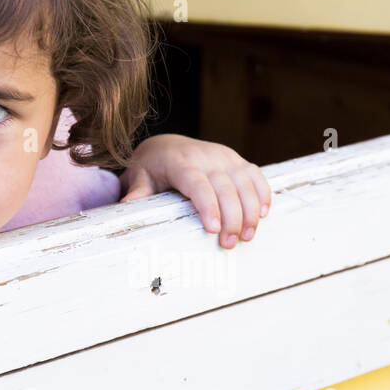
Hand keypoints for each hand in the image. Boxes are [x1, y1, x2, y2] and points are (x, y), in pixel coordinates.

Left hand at [119, 134, 270, 248]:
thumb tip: (126, 207)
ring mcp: (224, 157)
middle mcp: (206, 156)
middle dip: (232, 217)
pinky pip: (255, 175)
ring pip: (245, 182)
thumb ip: (136, 193)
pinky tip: (263, 214)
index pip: (198, 184)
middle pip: (226, 187)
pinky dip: (262, 194)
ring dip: (251, 211)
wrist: (166, 146)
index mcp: (181, 162)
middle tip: (229, 244)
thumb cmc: (151, 168)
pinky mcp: (236, 160)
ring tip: (248, 236)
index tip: (213, 229)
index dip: (208, 206)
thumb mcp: (139, 178)